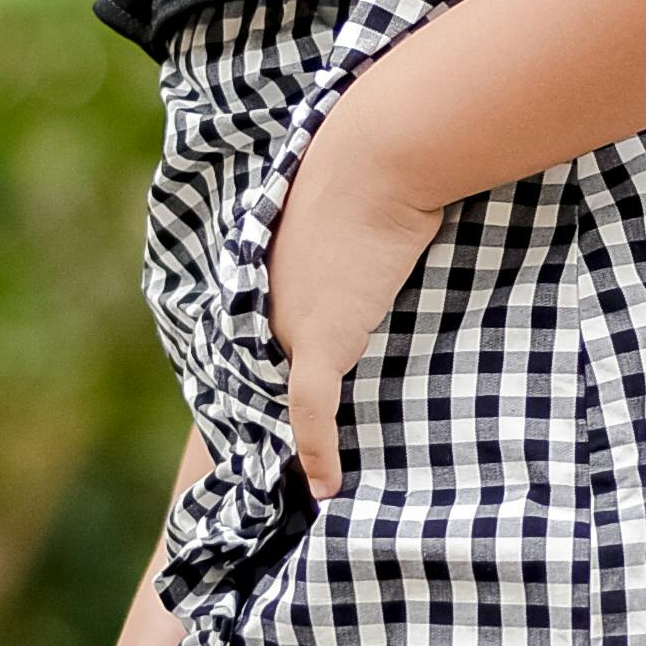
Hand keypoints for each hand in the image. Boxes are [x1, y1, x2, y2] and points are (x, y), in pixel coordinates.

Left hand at [268, 97, 443, 499]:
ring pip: (286, 400)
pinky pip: (311, 410)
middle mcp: (270, 302)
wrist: (378, 158)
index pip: (261, 335)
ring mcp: (291, 323)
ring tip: (307, 485)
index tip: (275, 404)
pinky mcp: (321, 339)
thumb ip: (353, 228)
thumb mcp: (353, 199)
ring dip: (298, 444)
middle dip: (273, 419)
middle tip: (285, 467)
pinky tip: (328, 487)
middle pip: (266, 374)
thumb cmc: (377, 165)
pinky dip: (317, 451)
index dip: (269, 372)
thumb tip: (384, 226)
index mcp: (270, 270)